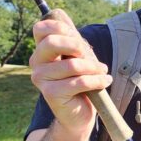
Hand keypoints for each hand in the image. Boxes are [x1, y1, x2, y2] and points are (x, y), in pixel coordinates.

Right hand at [29, 9, 111, 135]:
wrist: (78, 114)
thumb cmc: (79, 82)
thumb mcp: (78, 58)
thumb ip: (74, 43)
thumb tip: (69, 25)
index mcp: (40, 51)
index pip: (41, 29)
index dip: (60, 28)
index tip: (77, 38)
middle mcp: (36, 64)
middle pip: (52, 43)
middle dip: (77, 46)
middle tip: (91, 57)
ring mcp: (41, 79)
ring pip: (72, 65)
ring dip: (94, 68)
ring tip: (103, 71)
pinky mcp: (51, 94)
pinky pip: (79, 81)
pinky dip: (97, 80)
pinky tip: (105, 81)